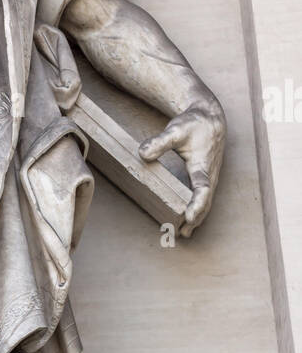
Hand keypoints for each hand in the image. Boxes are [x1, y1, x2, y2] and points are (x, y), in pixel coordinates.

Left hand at [139, 103, 225, 237]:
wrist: (209, 118)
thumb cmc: (194, 124)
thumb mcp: (176, 130)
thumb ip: (159, 142)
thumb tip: (142, 154)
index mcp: (203, 165)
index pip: (203, 189)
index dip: (197, 204)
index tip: (189, 217)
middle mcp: (210, 175)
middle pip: (206, 202)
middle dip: (196, 219)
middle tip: (182, 233)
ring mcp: (210, 178)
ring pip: (206, 203)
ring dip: (197, 218)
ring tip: (184, 234)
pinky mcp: (206, 178)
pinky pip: (204, 198)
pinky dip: (198, 211)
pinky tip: (188, 221)